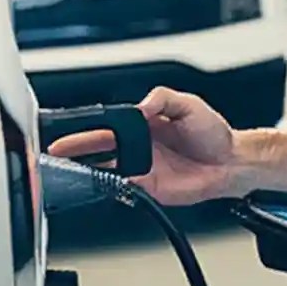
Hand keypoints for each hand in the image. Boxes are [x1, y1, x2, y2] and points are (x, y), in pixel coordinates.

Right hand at [47, 87, 238, 206]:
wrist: (229, 163)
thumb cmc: (213, 133)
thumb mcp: (190, 105)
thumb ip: (164, 99)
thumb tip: (143, 104)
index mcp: (145, 121)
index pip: (110, 122)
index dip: (90, 125)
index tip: (72, 125)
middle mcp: (139, 144)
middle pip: (99, 145)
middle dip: (76, 147)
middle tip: (57, 150)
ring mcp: (142, 166)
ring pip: (105, 167)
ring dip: (86, 168)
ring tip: (67, 167)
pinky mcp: (148, 187)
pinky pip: (122, 187)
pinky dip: (108, 186)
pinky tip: (97, 183)